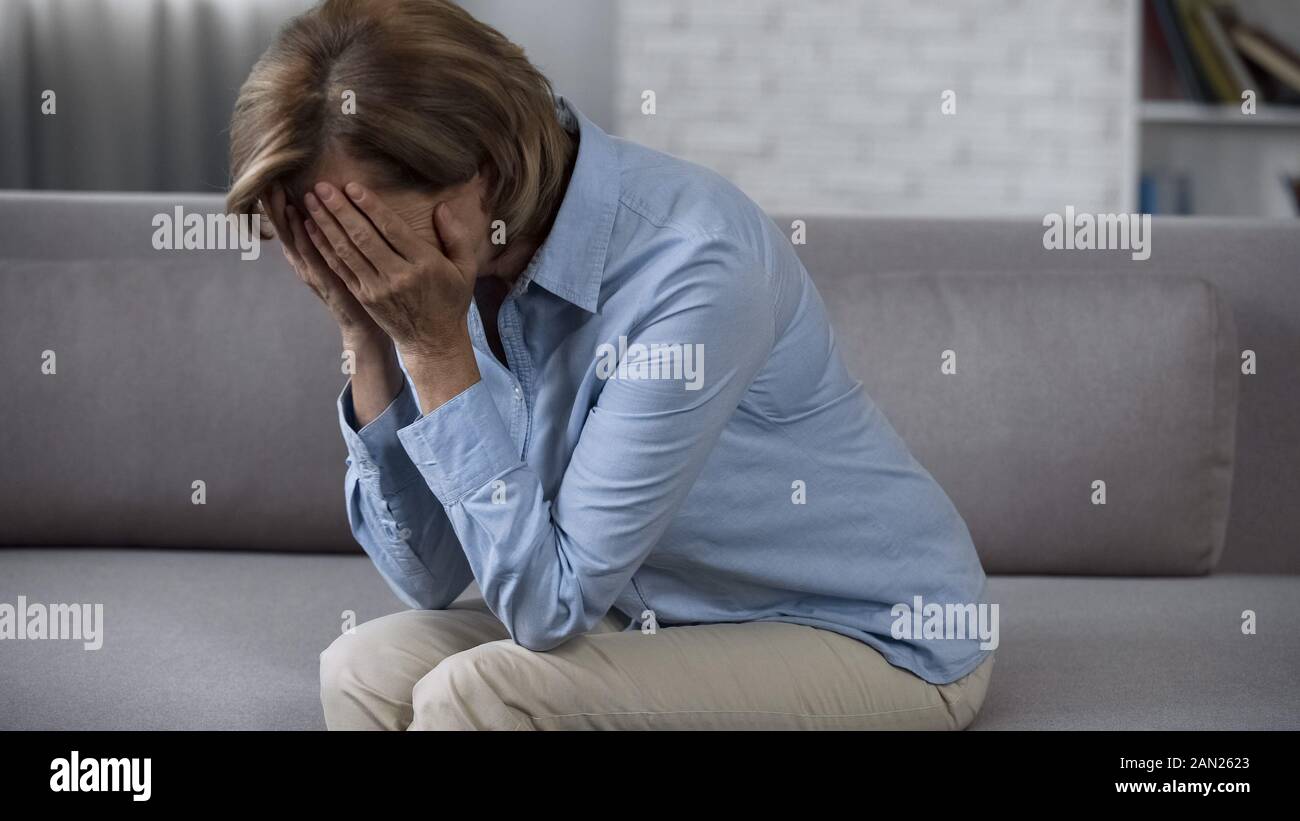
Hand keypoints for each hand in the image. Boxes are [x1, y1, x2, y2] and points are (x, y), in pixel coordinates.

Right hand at [264, 182, 382, 345]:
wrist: (364, 327)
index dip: (278, 202)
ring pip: (294, 239)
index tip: (270, 176)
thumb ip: (332, 238)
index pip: (288, 223)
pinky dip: (306, 239)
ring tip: (275, 191)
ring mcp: (313, 273)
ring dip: (285, 215)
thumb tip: (327, 210)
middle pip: (285, 228)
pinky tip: (301, 220)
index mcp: (307, 256)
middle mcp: (305, 263)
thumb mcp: (340, 259)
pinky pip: (314, 257)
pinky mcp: (327, 284)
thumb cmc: (356, 288)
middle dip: (274, 203)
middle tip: (265, 176)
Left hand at [301, 182, 476, 358]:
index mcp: (424, 264)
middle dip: (340, 210)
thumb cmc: (450, 301)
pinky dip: (324, 247)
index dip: (370, 207)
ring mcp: (377, 288)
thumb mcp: (465, 269)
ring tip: (310, 200)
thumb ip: (456, 237)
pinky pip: (340, 268)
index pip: (392, 230)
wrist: (432, 342)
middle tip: (321, 186)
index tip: (352, 186)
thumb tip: (441, 208)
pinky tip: (312, 228)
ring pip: (347, 251)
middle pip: (363, 237)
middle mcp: (398, 276)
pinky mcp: (364, 297)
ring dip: (326, 224)